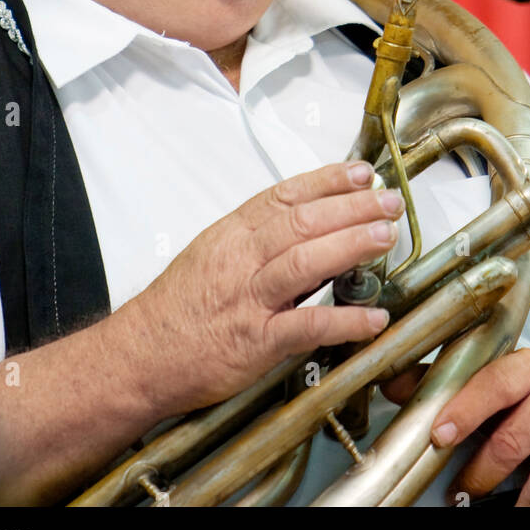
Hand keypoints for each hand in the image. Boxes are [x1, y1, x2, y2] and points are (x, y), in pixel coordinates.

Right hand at [131, 161, 402, 412]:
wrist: (140, 356)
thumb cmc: (178, 307)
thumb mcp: (213, 254)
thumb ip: (258, 239)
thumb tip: (309, 224)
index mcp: (232, 235)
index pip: (285, 196)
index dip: (328, 181)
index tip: (361, 173)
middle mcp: (240, 260)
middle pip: (302, 222)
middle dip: (351, 207)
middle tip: (389, 201)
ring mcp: (248, 300)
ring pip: (304, 262)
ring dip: (350, 245)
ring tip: (385, 236)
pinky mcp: (254, 343)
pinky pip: (305, 327)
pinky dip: (343, 321)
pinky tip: (373, 318)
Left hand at [429, 349, 529, 506]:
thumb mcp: (508, 379)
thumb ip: (453, 383)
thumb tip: (395, 385)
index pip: (495, 384)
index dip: (465, 410)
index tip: (439, 434)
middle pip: (514, 440)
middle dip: (481, 473)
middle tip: (462, 491)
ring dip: (517, 506)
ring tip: (498, 511)